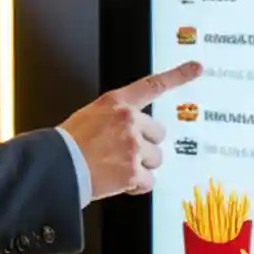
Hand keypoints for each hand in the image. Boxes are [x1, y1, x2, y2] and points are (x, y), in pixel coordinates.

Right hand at [59, 61, 202, 200]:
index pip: (152, 85)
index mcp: (115, 103)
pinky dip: (136, 185)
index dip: (178, 75)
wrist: (56, 167)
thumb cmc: (67, 145)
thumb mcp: (89, 117)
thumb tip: (131, 131)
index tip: (197, 68)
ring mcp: (133, 146)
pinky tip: (119, 182)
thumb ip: (115, 119)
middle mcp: (128, 121)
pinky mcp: (133, 171)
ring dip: (140, 166)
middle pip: (158, 133)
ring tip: (116, 168)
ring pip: (155, 158)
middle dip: (146, 145)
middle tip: (124, 153)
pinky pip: (148, 181)